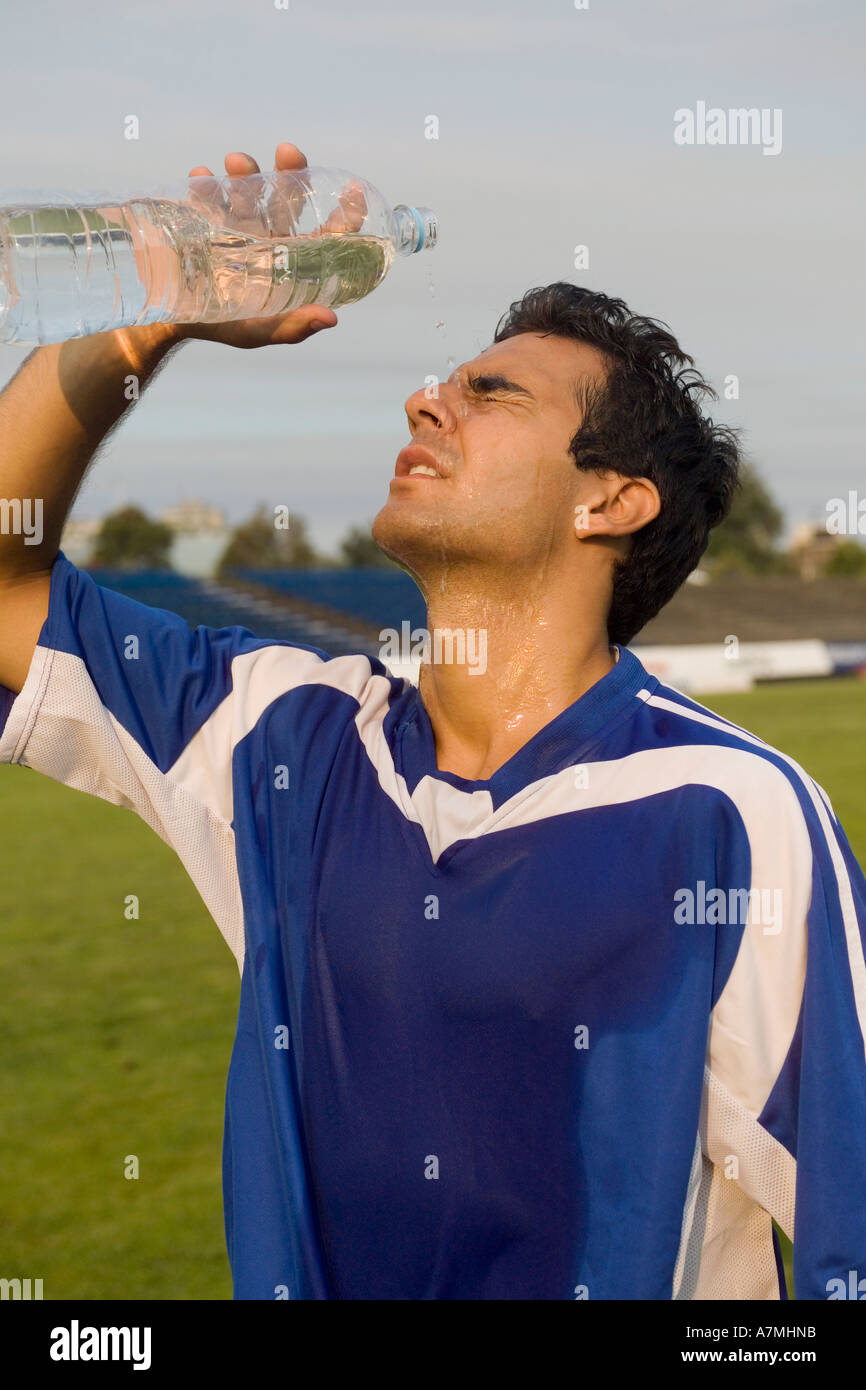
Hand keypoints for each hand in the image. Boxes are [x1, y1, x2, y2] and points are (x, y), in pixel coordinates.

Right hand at [168, 142, 339, 348]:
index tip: (353, 191)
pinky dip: (205, 183)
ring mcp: (236, 222)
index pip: (324, 234)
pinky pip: (206, 193)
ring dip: (245, 172)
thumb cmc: (225, 325)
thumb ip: (292, 327)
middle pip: (287, 199)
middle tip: (289, 153)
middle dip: (290, 172)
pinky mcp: (203, 215)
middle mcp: (268, 236)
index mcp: (290, 260)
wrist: (170, 316)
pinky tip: (201, 175)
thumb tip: (331, 318)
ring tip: (236, 163)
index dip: (343, 214)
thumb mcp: (258, 332)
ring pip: (248, 189)